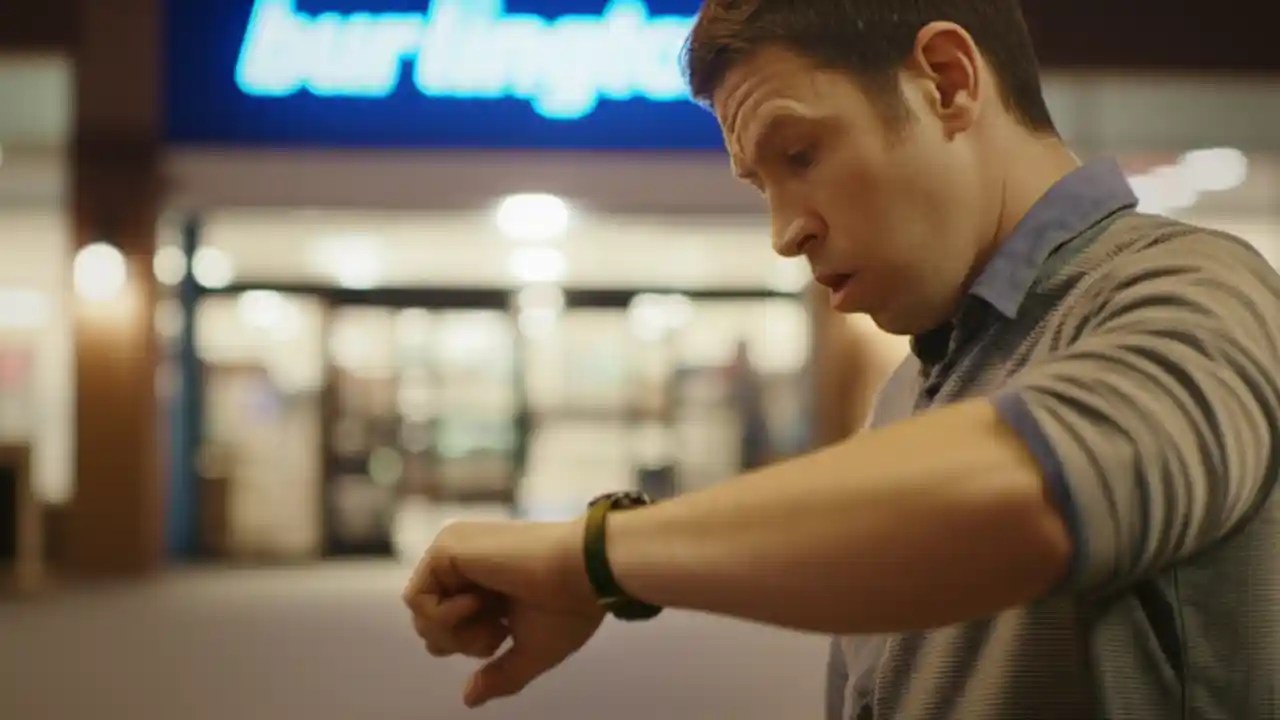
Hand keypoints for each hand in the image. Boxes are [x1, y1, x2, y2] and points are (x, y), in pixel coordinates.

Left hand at [402, 519, 605, 708]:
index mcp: (486, 581)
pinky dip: (444, 616)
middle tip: (497, 632)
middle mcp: (465, 562)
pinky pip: (416, 599)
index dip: (468, 644)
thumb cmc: (569, 607)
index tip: (503, 634)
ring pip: (419, 613)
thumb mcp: (533, 651)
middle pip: (427, 623)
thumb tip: (468, 700)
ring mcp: (454, 550)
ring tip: (493, 619)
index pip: (448, 625)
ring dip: (455, 631)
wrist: (585, 570)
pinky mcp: (446, 546)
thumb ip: (500, 674)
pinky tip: (479, 602)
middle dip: (459, 642)